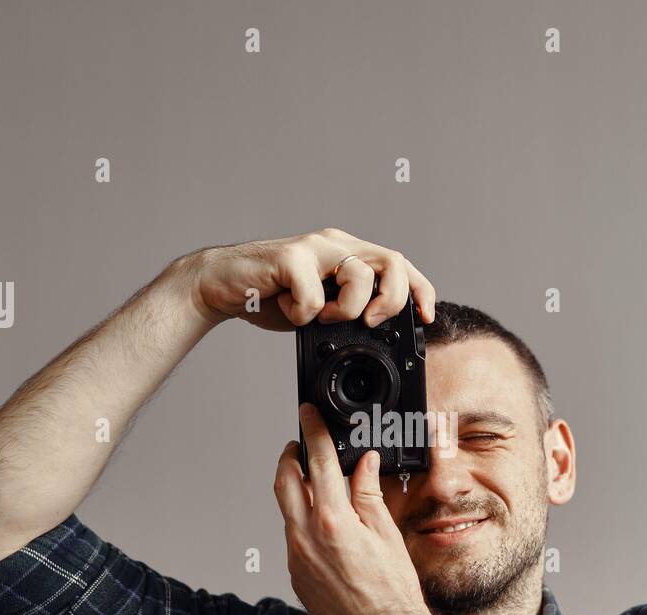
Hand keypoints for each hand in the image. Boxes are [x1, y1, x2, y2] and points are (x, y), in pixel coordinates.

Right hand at [176, 226, 436, 331]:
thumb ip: (347, 310)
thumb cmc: (272, 296)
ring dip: (345, 310)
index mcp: (350, 254)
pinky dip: (302, 315)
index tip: (426, 318)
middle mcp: (337, 244)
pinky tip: (284, 307)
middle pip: (393, 262)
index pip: (400, 265)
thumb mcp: (320, 307)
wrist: (221, 284)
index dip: (420, 291)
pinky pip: (313, 296)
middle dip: (391, 300)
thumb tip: (379, 336)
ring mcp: (314, 249)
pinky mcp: (289, 258)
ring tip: (319, 317)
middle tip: (369, 322)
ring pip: (359, 276)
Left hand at [274, 403, 438, 614]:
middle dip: (290, 457)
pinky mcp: (295, 575)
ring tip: (321, 486)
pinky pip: (293, 537)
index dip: (313, 431)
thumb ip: (369, 494)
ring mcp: (296, 558)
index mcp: (332, 522)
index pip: (318, 462)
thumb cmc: (393, 593)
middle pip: (284, 481)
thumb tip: (364, 464)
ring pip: (286, 510)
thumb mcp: (387, 534)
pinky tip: (326, 526)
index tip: (308, 414)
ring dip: (298, 492)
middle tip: (301, 445)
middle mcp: (305, 538)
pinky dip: (304, 522)